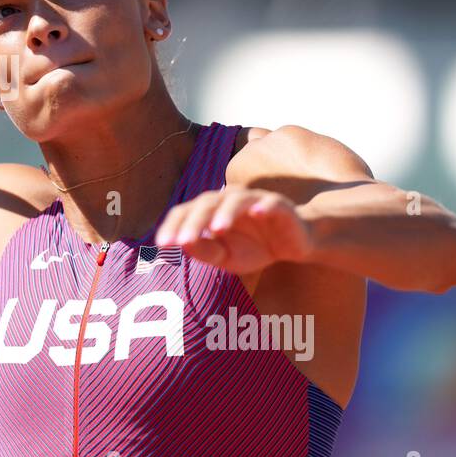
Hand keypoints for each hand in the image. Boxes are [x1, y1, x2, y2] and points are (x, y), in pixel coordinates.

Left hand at [154, 186, 312, 274]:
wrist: (294, 245)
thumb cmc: (256, 248)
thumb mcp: (227, 257)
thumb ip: (205, 251)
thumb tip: (181, 244)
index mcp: (211, 209)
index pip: (186, 211)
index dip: (172, 225)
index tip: (161, 244)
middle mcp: (229, 199)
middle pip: (207, 203)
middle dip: (193, 222)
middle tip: (183, 241)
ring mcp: (255, 199)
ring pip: (236, 200)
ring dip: (225, 213)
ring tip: (217, 229)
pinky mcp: (279, 205)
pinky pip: (271, 202)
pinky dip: (264, 206)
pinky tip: (257, 214)